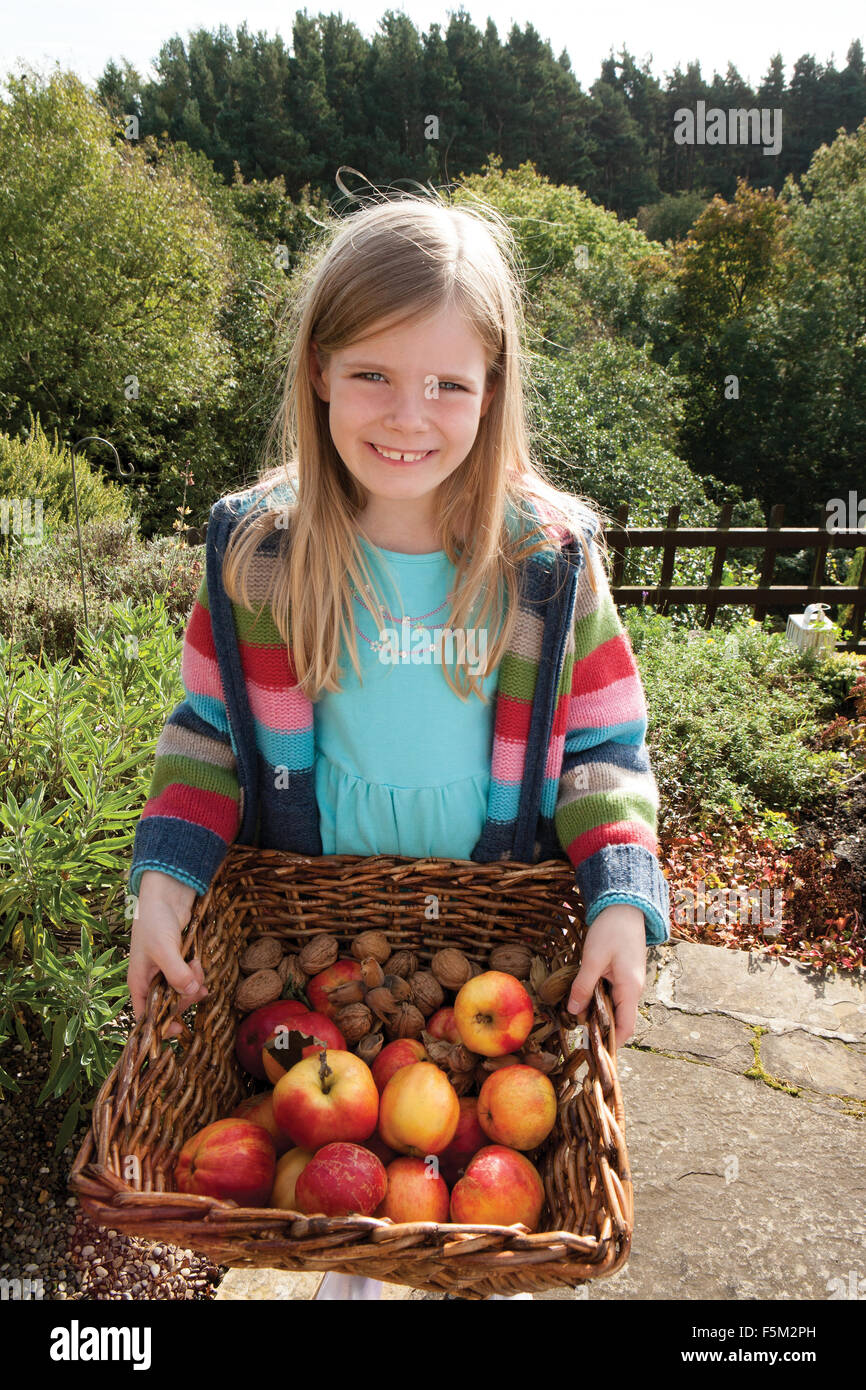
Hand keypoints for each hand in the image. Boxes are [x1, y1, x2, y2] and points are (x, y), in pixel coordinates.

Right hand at [128, 872, 207, 1037]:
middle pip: (169, 1005)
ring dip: (194, 982)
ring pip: (182, 991)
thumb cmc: (154, 921)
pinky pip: (190, 978)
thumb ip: (176, 972)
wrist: (165, 895)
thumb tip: (190, 992)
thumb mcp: (163, 949)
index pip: (144, 1016)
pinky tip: (199, 964)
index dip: (158, 1027)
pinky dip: (197, 974)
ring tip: (196, 964)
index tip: (177, 1030)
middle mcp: (151, 980)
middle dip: (185, 997)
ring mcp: (165, 971)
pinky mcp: (179, 961)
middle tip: (196, 982)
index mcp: (139, 983)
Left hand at [566, 904, 646, 1048]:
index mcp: (630, 989)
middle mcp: (634, 990)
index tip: (593, 1050)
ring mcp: (630, 983)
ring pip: (615, 1007)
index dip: (611, 1042)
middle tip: (576, 1032)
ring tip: (576, 1015)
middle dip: (600, 1028)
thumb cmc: (610, 931)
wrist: (625, 908)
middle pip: (620, 1020)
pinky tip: (584, 997)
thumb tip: (574, 1011)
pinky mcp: (625, 975)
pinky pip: (614, 995)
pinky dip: (600, 1000)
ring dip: (598, 1013)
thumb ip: (583, 986)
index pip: (625, 1028)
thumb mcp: (592, 959)